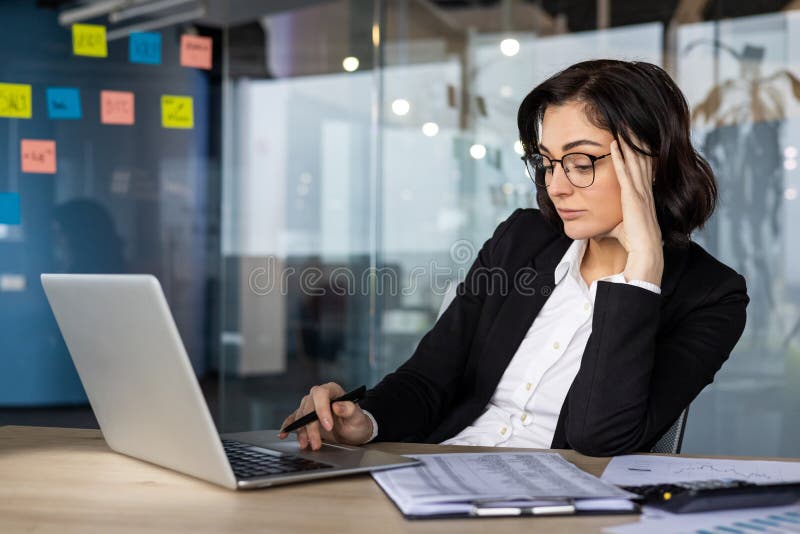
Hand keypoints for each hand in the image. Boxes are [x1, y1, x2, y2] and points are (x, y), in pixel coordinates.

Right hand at [278, 382, 373, 449]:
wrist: (353, 431)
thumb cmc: (356, 422)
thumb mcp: (358, 417)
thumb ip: (350, 410)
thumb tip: (338, 406)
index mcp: (332, 390)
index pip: (321, 394)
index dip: (321, 409)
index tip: (328, 426)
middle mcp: (319, 396)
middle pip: (308, 407)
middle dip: (311, 427)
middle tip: (317, 444)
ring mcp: (310, 406)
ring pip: (300, 416)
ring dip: (301, 432)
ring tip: (306, 446)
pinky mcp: (305, 417)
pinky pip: (293, 420)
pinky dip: (288, 427)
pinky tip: (283, 434)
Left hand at [604, 134, 663, 285]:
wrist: (645, 253)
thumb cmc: (634, 243)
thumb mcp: (622, 226)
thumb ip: (614, 220)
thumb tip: (600, 225)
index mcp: (643, 195)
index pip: (641, 167)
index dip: (637, 150)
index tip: (632, 136)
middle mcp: (643, 190)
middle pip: (640, 158)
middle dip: (634, 140)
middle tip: (628, 121)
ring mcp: (639, 192)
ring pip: (633, 161)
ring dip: (627, 143)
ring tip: (621, 125)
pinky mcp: (632, 197)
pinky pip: (624, 173)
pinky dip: (619, 158)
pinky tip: (613, 145)